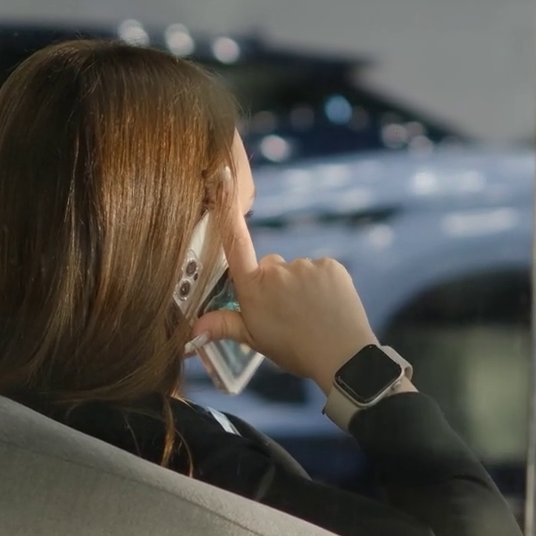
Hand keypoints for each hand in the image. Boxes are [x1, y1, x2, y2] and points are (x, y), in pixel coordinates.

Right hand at [191, 209, 377, 397]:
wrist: (342, 356)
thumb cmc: (295, 350)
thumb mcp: (255, 340)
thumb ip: (224, 326)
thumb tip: (193, 328)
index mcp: (253, 288)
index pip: (235, 243)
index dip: (227, 211)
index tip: (224, 178)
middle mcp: (276, 270)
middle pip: (270, 267)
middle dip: (274, 283)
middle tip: (286, 312)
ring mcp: (305, 266)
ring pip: (296, 270)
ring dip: (300, 286)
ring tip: (310, 314)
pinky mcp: (330, 265)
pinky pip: (320, 270)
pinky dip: (322, 285)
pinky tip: (326, 305)